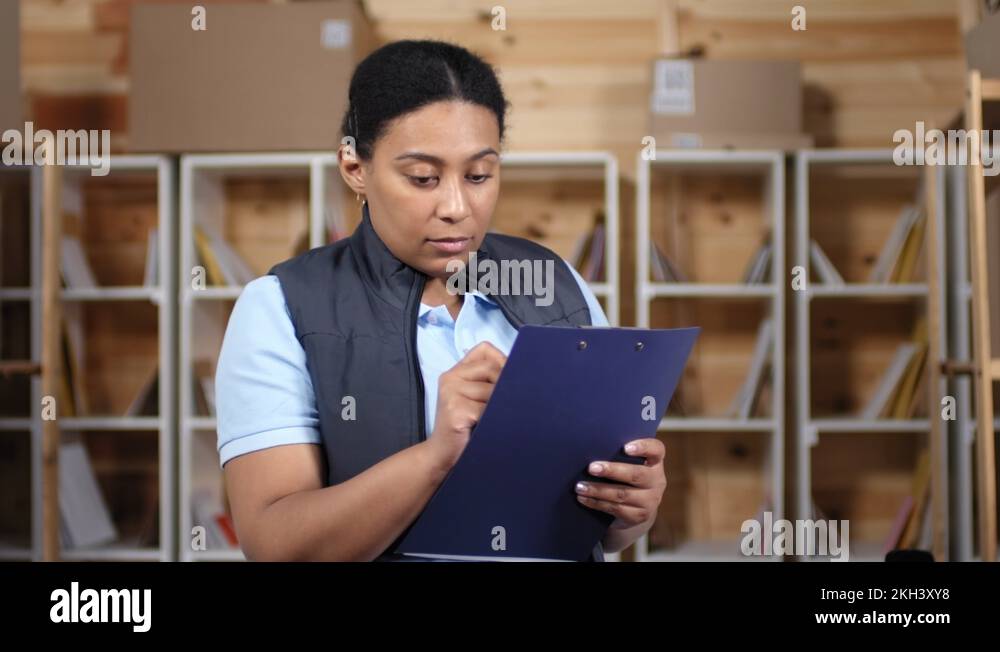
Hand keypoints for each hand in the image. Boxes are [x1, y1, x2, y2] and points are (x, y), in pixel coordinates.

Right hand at [426, 341, 506, 469]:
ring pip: (493, 390)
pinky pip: (488, 408)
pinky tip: (489, 428)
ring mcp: (451, 393)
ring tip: (496, 419)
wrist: (442, 455)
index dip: (502, 361)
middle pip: (492, 368)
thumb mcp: (473, 399)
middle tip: (505, 405)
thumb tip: (519, 370)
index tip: (508, 380)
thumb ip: (487, 381)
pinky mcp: (456, 409)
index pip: (484, 350)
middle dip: (505, 386)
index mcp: (455, 372)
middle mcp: (450, 378)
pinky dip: (494, 419)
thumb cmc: (464, 427)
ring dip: (501, 406)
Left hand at [575, 437, 666, 530]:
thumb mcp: (629, 464)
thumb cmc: (626, 477)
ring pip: (623, 494)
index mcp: (655, 462)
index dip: (643, 447)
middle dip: (612, 471)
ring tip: (580, 486)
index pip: (656, 450)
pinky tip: (583, 498)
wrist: (636, 509)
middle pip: (636, 474)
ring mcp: (650, 500)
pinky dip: (597, 503)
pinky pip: (616, 508)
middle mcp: (656, 481)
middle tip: (591, 468)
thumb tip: (590, 446)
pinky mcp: (639, 516)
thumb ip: (618, 454)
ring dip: (598, 490)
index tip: (625, 447)